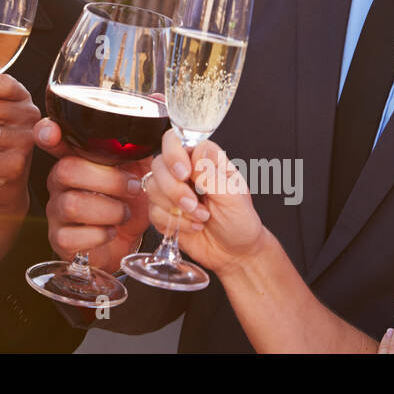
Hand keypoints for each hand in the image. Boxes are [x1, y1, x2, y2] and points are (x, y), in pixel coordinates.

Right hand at [33, 117, 151, 273]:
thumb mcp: (140, 167)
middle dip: (109, 180)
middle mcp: (60, 180)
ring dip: (108, 210)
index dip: (48, 132)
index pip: (51, 137)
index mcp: (77, 157)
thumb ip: (144, 137)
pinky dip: (98, 235)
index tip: (52, 132)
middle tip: (134, 188)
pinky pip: (70, 236)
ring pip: (72, 203)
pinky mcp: (60, 239)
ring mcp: (57, 210)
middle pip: (68, 170)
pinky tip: (110, 232)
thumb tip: (159, 98)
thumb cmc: (129, 201)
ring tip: (125, 213)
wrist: (126, 241)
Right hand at [144, 133, 264, 275]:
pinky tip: (193, 226)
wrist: (236, 253)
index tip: (185, 173)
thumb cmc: (240, 221)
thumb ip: (212, 175)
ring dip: (176, 208)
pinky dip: (174, 222)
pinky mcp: (163, 211)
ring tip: (200, 217)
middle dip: (174, 189)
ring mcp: (171, 191)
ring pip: (152, 188)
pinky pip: (153, 211)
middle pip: (159, 164)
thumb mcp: (233, 196)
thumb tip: (196, 155)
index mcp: (203, 159)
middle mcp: (185, 171)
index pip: (175, 140)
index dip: (174, 155)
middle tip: (194, 204)